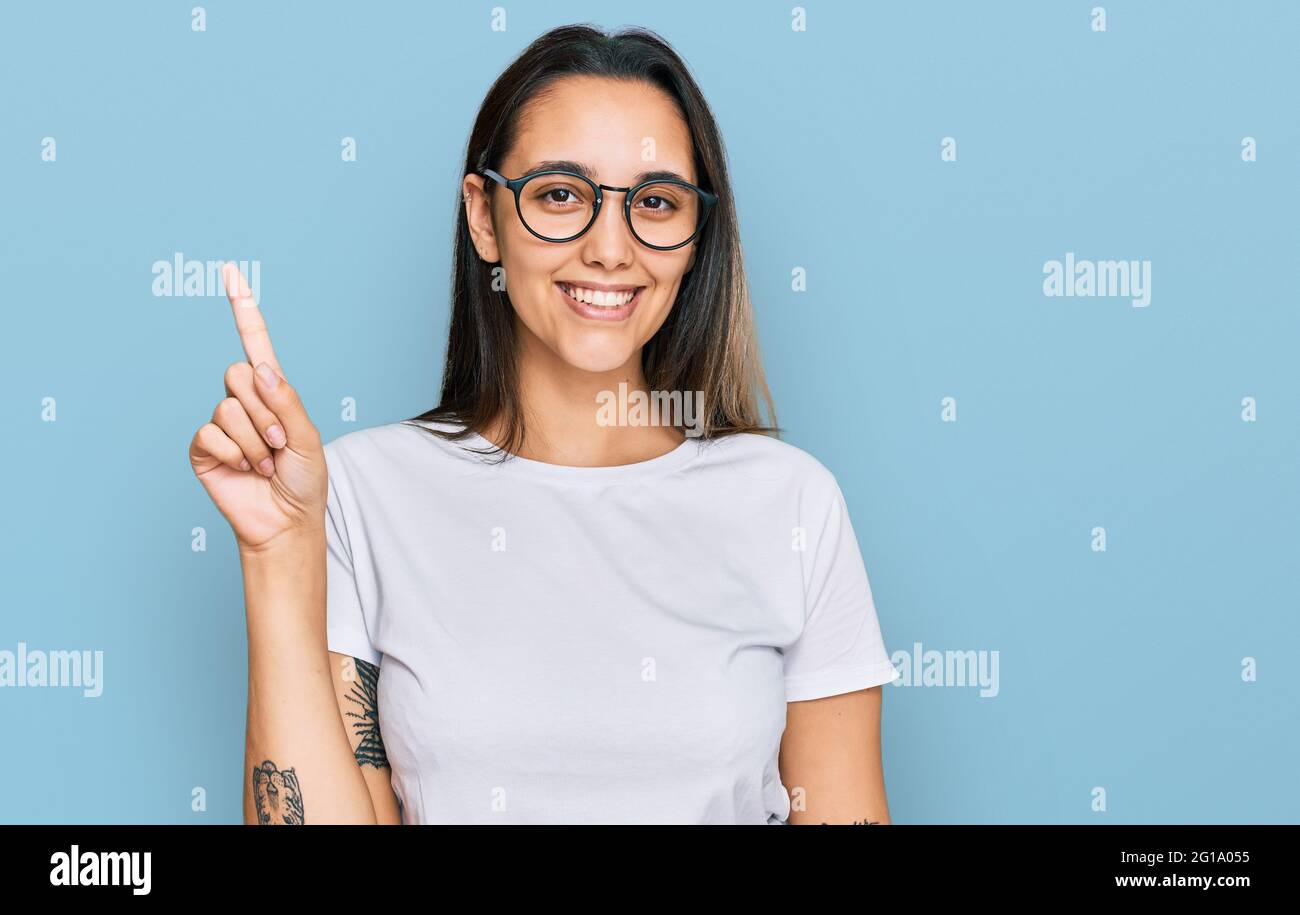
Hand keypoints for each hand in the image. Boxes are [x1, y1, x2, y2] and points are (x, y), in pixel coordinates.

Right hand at [188, 262, 327, 549]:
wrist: (286, 521)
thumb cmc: (304, 481)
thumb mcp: (307, 437)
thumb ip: (285, 401)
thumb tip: (258, 367)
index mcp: (273, 392)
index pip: (255, 343)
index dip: (243, 309)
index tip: (232, 272)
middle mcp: (244, 401)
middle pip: (238, 373)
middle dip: (265, 411)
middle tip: (280, 443)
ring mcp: (221, 424)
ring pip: (228, 407)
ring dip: (255, 439)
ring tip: (267, 462)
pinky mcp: (203, 448)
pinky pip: (210, 433)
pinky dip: (234, 453)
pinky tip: (245, 469)